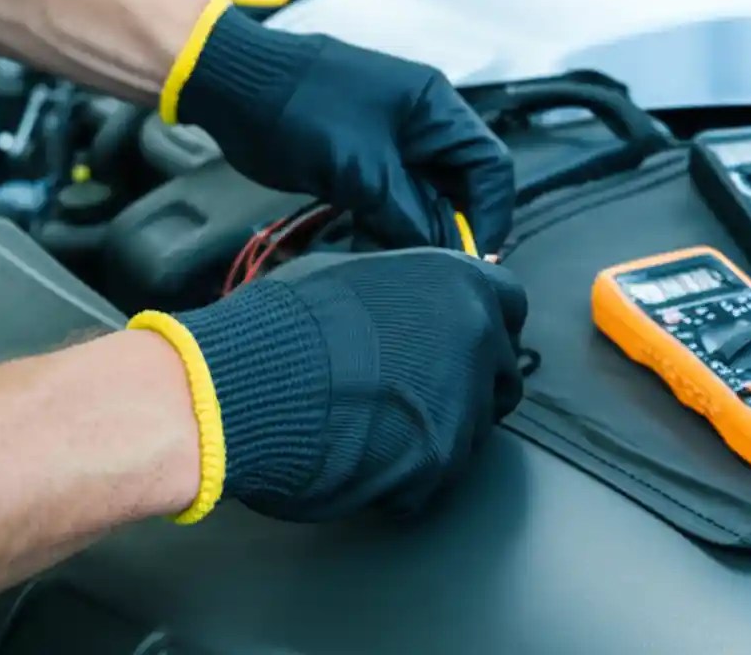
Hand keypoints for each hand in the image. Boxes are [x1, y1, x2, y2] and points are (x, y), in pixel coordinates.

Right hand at [130, 249, 527, 522]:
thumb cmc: (282, 324)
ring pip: (475, 431)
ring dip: (439, 434)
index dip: (485, 326)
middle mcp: (475, 340)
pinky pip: (434, 478)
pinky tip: (362, 458)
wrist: (239, 385)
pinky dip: (405, 477)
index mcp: (458, 284)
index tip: (464, 341)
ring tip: (378, 428)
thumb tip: (407, 300)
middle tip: (419, 394)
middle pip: (503, 375)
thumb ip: (403, 289)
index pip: (511, 305)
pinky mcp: (437, 463)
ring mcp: (462, 405)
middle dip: (471, 387)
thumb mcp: (351, 273)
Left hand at [167, 0, 515, 252]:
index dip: (490, 215)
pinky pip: (390, 200)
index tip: (474, 255)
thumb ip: (408, 216)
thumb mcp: (362, 171)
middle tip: (431, 266)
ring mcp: (390, 142)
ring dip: (413, 232)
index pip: (491, 167)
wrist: (231, 86)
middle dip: (448, 228)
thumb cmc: (297, 108)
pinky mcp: (361, 161)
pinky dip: (385, 226)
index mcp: (435, 109)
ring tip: (392, 258)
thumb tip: (442, 256)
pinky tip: (368, 246)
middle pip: (460, 187)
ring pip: (423, 199)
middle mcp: (421, 124)